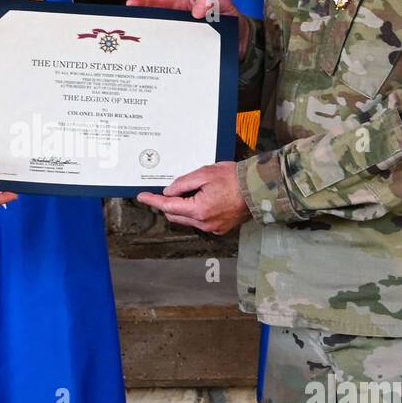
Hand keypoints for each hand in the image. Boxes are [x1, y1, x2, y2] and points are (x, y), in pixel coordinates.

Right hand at [127, 0, 249, 58]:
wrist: (246, 51)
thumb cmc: (236, 25)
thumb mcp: (230, 8)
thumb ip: (217, 1)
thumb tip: (198, 6)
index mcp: (187, 10)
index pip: (163, 3)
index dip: (147, 3)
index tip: (132, 4)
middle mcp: (181, 27)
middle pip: (156, 24)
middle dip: (140, 25)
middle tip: (125, 27)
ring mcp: (182, 44)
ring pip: (160, 44)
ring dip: (147, 47)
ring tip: (132, 50)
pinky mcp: (186, 60)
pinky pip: (171, 60)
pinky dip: (161, 64)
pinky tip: (151, 69)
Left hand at [136, 161, 250, 235]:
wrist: (259, 189)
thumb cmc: (235, 179)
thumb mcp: (205, 173)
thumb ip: (183, 183)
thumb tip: (169, 192)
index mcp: (199, 210)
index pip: (168, 207)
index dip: (153, 201)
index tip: (142, 196)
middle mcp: (204, 223)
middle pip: (175, 215)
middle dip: (169, 203)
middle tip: (174, 189)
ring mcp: (212, 228)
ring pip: (187, 220)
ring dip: (183, 208)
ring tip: (195, 191)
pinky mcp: (220, 228)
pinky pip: (200, 221)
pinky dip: (195, 212)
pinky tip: (204, 198)